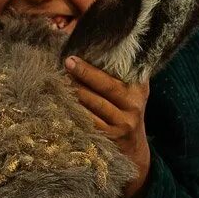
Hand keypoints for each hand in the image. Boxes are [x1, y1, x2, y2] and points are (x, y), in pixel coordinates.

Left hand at [64, 56, 150, 197]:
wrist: (134, 151)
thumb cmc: (126, 112)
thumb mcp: (131, 92)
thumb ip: (121, 72)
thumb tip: (93, 46)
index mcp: (138, 89)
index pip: (117, 73)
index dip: (94, 66)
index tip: (73, 57)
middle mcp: (133, 106)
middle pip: (106, 87)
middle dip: (84, 74)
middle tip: (66, 63)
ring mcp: (122, 124)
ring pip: (94, 105)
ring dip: (75, 92)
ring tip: (59, 81)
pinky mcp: (110, 138)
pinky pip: (88, 122)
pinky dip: (74, 112)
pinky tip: (61, 103)